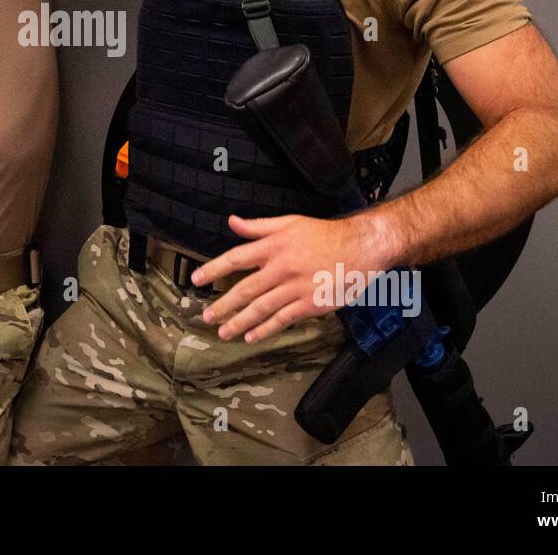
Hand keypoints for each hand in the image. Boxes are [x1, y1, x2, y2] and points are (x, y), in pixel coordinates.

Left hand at [189, 212, 393, 343]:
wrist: (360, 247)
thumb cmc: (324, 234)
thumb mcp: (290, 222)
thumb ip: (259, 226)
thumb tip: (232, 221)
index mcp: (274, 245)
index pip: (236, 258)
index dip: (214, 269)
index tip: (196, 279)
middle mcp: (281, 267)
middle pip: (245, 289)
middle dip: (223, 305)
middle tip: (207, 316)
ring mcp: (296, 287)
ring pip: (261, 308)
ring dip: (239, 322)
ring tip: (223, 332)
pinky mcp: (310, 304)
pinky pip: (282, 319)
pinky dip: (265, 329)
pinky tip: (252, 336)